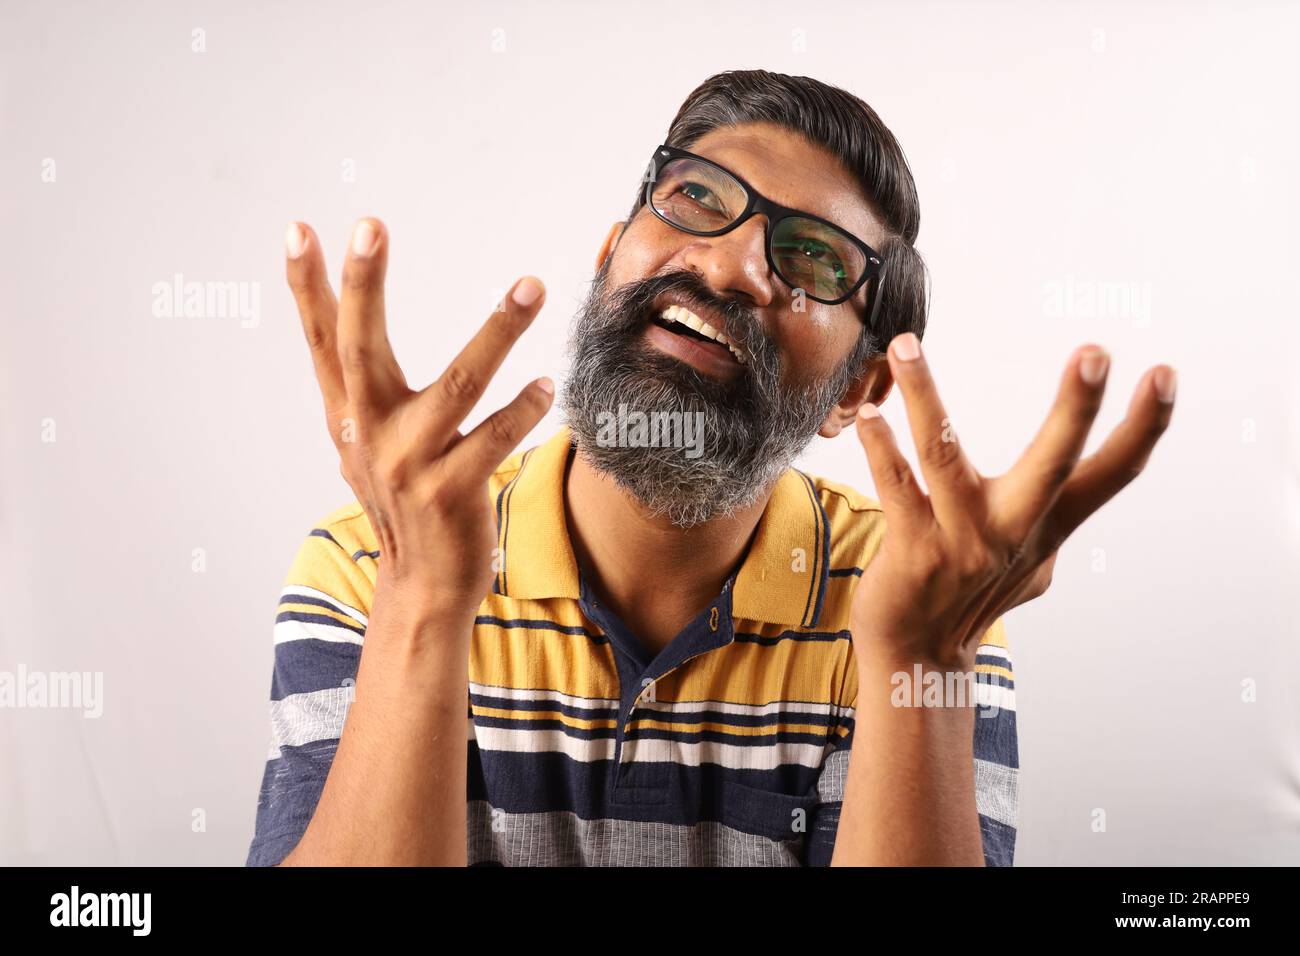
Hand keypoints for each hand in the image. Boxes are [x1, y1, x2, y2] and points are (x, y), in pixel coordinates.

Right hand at [285, 217, 552, 615]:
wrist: (422, 589)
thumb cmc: (403, 506)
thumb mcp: (365, 447)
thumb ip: (357, 391)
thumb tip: (342, 327)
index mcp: (347, 416)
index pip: (322, 341)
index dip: (307, 287)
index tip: (297, 228)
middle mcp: (369, 435)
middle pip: (362, 348)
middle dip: (364, 285)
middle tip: (370, 225)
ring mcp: (409, 465)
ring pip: (458, 385)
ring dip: (497, 331)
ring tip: (530, 286)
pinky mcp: (452, 492)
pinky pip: (494, 438)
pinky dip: (521, 410)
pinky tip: (546, 386)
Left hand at [851, 332, 1175, 670]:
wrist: (919, 659)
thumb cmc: (972, 598)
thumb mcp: (1028, 565)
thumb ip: (1047, 521)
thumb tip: (1070, 491)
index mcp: (1050, 526)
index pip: (1111, 473)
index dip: (1143, 427)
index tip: (1165, 374)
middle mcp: (1014, 532)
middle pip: (1055, 464)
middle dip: (1076, 410)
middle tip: (1095, 353)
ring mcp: (963, 543)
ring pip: (945, 457)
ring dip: (925, 397)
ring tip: (907, 347)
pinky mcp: (913, 551)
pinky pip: (896, 488)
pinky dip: (882, 447)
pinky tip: (870, 415)